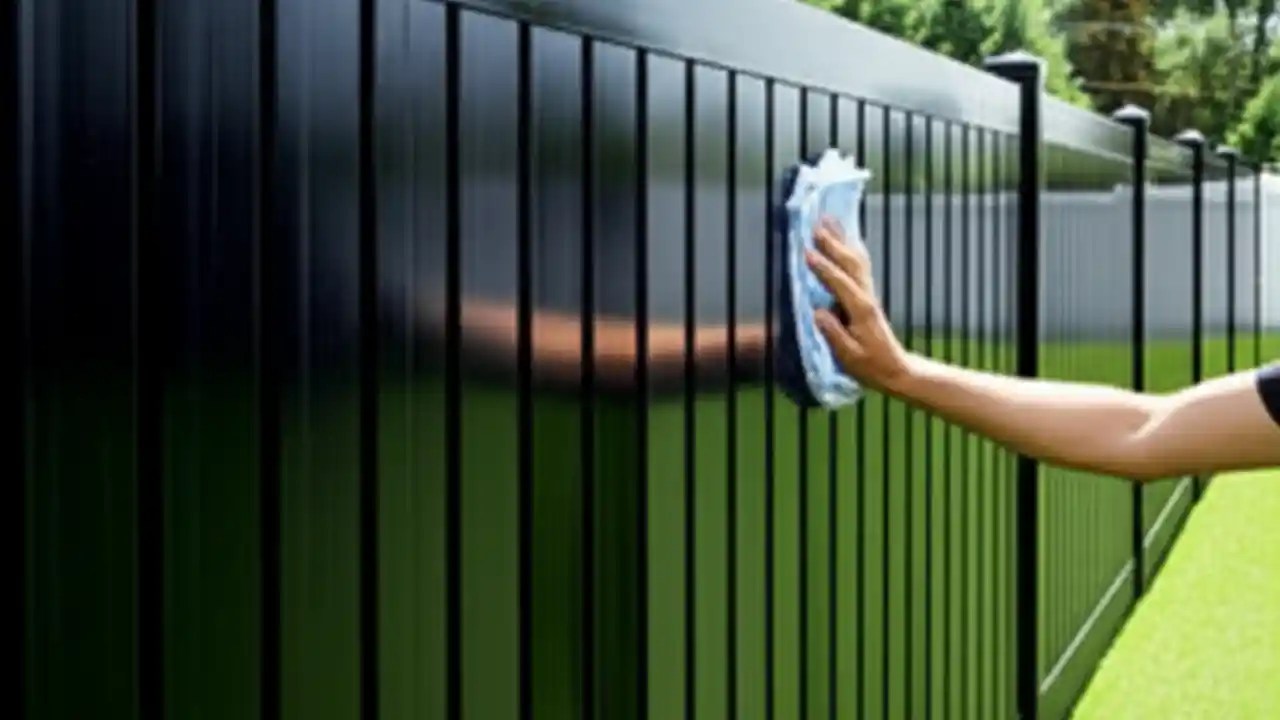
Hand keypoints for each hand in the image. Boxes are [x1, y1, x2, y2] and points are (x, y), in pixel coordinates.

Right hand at [804, 217, 913, 393]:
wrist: (895, 368)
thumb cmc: (869, 366)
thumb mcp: (849, 356)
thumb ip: (833, 334)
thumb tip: (817, 312)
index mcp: (860, 311)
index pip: (840, 284)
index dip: (824, 269)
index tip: (807, 253)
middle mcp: (866, 297)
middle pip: (850, 264)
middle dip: (833, 244)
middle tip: (816, 225)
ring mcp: (868, 293)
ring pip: (856, 260)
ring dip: (842, 239)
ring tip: (829, 220)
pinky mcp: (867, 294)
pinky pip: (859, 265)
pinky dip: (851, 248)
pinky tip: (845, 238)